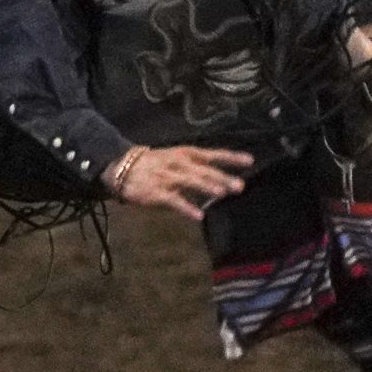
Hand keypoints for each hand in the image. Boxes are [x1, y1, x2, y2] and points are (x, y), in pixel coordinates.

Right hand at [102, 144, 253, 221]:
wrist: (121, 167)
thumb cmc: (153, 165)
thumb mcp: (175, 160)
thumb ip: (196, 169)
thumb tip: (221, 181)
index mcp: (184, 155)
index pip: (211, 154)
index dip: (230, 157)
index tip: (249, 160)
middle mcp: (178, 164)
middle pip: (203, 170)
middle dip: (221, 178)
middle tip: (239, 186)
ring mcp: (167, 177)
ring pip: (190, 181)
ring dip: (206, 187)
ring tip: (222, 194)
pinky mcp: (156, 192)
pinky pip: (174, 201)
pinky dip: (186, 208)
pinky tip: (199, 216)